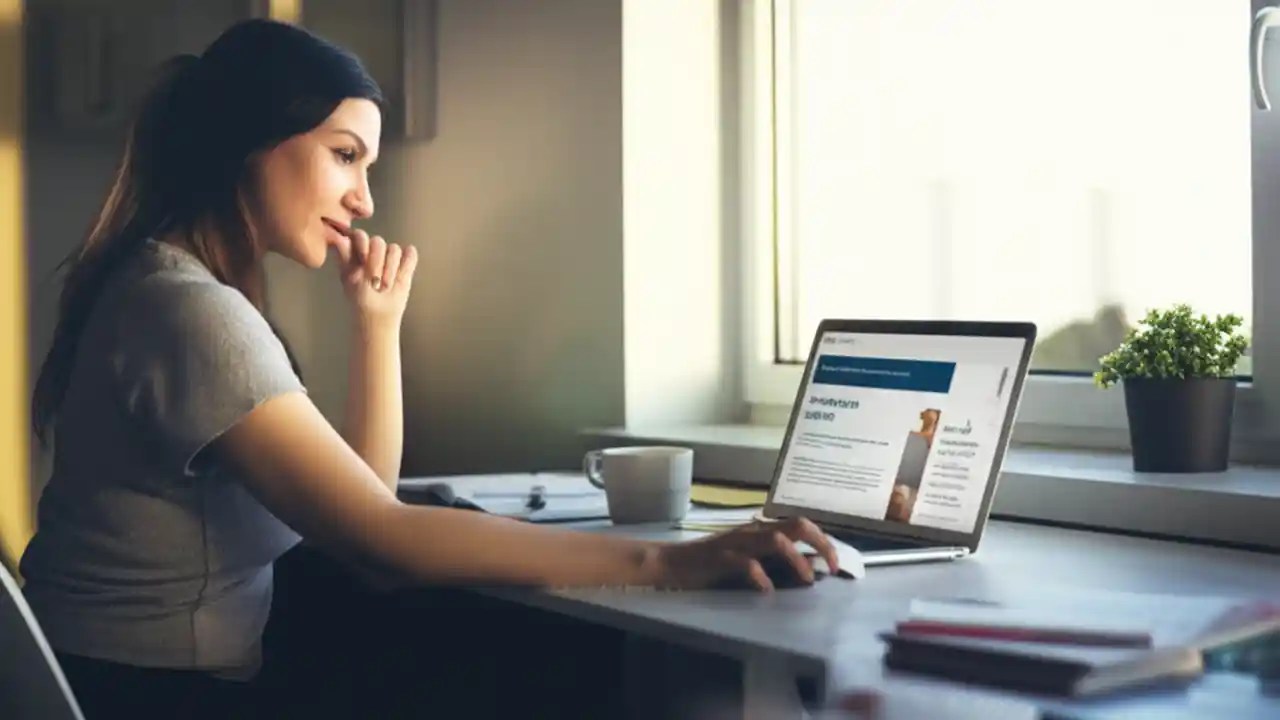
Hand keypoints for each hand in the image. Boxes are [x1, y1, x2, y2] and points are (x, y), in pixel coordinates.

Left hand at [330, 228, 418, 327]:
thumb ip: (345, 256)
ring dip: (391, 269)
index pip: (360, 235)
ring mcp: (390, 257)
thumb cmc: (359, 299)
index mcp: (357, 251)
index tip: (363, 260)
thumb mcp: (348, 277)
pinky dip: (408, 262)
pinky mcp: (406, 265)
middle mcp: (374, 251)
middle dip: (377, 261)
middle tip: (374, 279)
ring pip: (394, 249)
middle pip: (378, 241)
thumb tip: (340, 237)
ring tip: (385, 286)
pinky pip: (410, 255)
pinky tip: (400, 276)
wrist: (377, 315)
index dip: (362, 244)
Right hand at [652, 517, 838, 590]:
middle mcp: (753, 532)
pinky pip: (746, 563)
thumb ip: (775, 562)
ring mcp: (738, 543)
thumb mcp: (749, 560)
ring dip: (797, 560)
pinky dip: (761, 577)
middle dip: (820, 543)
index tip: (836, 563)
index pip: (801, 525)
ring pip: (776, 540)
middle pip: (796, 525)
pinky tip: (767, 591)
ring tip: (807, 580)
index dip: (824, 540)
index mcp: (761, 531)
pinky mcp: (721, 558)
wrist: (671, 564)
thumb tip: (810, 569)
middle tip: (831, 567)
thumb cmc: (712, 565)